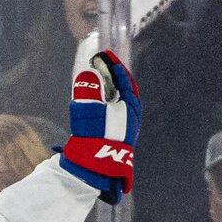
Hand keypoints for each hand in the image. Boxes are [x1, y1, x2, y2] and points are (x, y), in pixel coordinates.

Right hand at [59, 50, 141, 204]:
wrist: (99, 165)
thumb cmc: (95, 135)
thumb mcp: (89, 109)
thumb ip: (87, 89)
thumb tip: (87, 73)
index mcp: (130, 105)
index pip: (123, 79)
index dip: (114, 66)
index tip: (105, 56)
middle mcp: (134, 115)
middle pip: (128, 90)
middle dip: (118, 77)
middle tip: (108, 66)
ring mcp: (130, 126)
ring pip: (126, 102)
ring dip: (116, 91)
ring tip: (106, 83)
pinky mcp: (123, 137)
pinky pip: (121, 113)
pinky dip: (114, 104)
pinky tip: (105, 106)